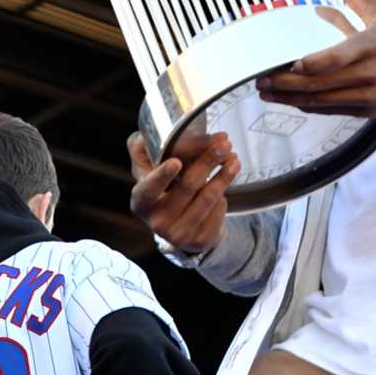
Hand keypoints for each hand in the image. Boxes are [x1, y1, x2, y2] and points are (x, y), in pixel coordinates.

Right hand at [128, 129, 239, 253]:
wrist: (183, 227)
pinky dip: (224, 193)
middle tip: (223, 145)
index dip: (161, 176)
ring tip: (234, 158)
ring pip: (208, 197)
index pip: (149, 189)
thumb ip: (146, 151)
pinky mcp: (200, 240)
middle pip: (188, 186)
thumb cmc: (166, 191)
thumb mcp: (151, 172)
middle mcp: (157, 222)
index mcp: (141, 202)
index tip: (176, 162)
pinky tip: (224, 182)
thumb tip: (150, 134)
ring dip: (224, 175)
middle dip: (208, 161)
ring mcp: (179, 234)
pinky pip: (218, 210)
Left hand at [256, 0, 375, 117]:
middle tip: (261, 80)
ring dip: (292, 99)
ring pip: (323, 100)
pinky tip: (293, 102)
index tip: (291, 64)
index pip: (338, 58)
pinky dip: (311, 106)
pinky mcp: (368, 111)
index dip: (313, 64)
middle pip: (322, 82)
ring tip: (267, 94)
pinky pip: (333, 110)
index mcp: (371, 45)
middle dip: (287, 84)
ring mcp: (368, 95)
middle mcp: (368, 73)